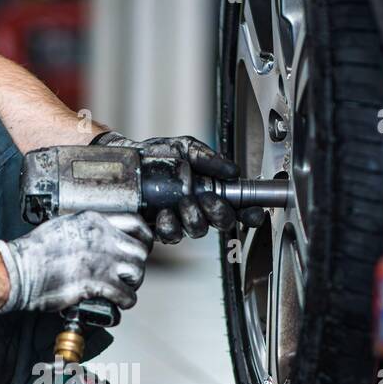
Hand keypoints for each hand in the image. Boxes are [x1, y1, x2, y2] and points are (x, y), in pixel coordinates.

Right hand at [0, 211, 153, 313]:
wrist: (20, 270)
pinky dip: (126, 301)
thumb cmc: (34, 251)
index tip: (141, 246)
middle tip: (129, 273)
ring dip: (133, 283)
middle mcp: (102, 238)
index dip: (143, 238)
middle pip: (139, 251)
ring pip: (137, 272)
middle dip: (137, 265)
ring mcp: (101, 261)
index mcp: (93, 221)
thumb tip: (94, 239)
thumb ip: (83, 229)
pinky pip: (125, 294)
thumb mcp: (63, 226)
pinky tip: (120, 302)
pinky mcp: (96, 284)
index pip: (135, 223)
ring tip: (124, 288)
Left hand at [94, 131, 268, 242]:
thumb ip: (208, 157)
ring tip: (183, 202)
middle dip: (219, 213)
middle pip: (222, 223)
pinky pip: (172, 236)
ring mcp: (181, 220)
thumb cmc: (159, 154)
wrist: (129, 160)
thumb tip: (232, 171)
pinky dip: (170, 226)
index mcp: (212, 190)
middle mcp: (200, 208)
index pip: (238, 206)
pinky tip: (164, 214)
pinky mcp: (161, 228)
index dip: (250, 213)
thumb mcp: (186, 147)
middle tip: (208, 199)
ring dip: (194, 218)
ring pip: (198, 231)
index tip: (253, 212)